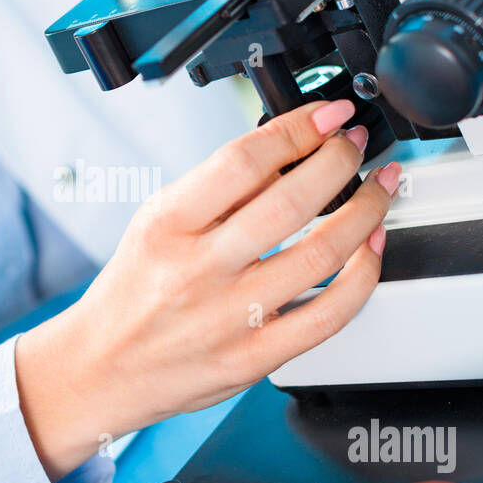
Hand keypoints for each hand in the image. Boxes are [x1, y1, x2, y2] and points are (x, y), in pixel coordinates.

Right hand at [16, 98, 399, 478]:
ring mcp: (230, 317)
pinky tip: (371, 248)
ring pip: (323, 254)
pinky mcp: (255, 357)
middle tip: (354, 144)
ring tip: (378, 188)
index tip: (328, 114)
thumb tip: (290, 149)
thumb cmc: (132, 292)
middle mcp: (198, 270)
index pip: (244, 160)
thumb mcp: (155, 222)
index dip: (300, 128)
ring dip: (366, 210)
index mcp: (167, 225)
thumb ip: (217, 190)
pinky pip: (330, 314)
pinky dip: (364, 275)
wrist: (104, 368)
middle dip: (340, 160)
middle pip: (292, 201)